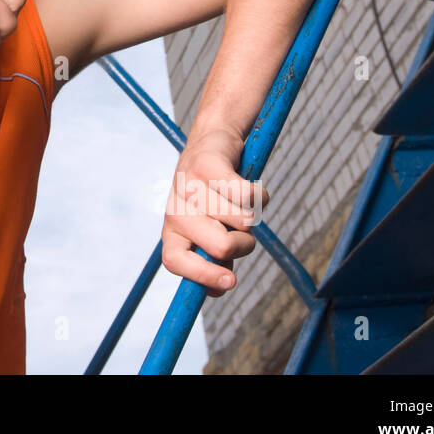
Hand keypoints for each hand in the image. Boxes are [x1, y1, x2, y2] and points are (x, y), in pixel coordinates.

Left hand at [161, 129, 269, 296]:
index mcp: (173, 232)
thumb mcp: (208, 231)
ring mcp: (189, 185)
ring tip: (240, 203)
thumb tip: (221, 289)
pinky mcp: (208, 164)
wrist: (213, 144)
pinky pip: (249, 195)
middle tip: (241, 230)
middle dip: (243, 244)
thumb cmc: (214, 198)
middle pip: (221, 246)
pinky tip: (250, 187)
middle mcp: (175, 210)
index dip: (202, 276)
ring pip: (243, 221)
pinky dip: (260, 195)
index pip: (175, 261)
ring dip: (253, 216)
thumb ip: (214, 260)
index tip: (231, 282)